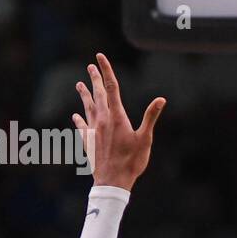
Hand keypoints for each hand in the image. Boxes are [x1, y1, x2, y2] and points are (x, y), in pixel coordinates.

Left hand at [73, 52, 165, 190]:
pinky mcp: (88, 141)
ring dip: (84, 95)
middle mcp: (102, 120)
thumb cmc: (132, 161)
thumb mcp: (145, 138)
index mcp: (117, 117)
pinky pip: (81, 126)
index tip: (100, 57)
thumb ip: (151, 117)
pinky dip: (78, 119)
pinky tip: (76, 115)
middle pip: (98, 94)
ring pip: (87, 107)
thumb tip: (161, 99)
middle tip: (91, 66)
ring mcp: (93, 130)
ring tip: (79, 84)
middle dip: (95, 79)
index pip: (112, 88)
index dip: (106, 70)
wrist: (112, 181)